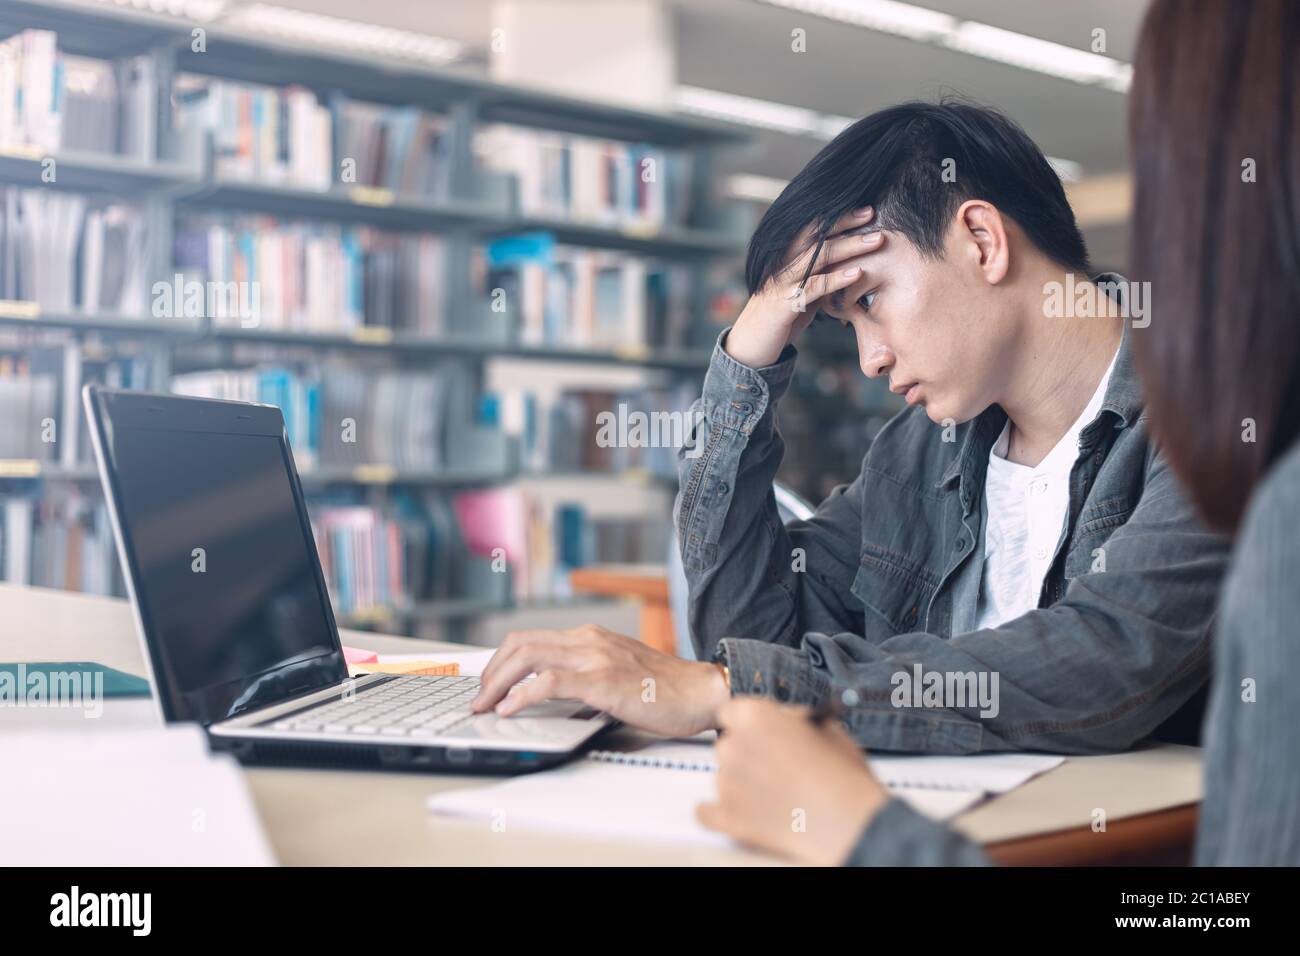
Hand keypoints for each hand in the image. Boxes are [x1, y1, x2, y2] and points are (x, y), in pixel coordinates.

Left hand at [470, 624, 730, 737]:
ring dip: (498, 683)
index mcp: (591, 637)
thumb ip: (588, 673)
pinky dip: (522, 695)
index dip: (501, 661)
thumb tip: (550, 691)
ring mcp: (595, 657)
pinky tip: (510, 710)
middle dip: (491, 672)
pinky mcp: (602, 681)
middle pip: (520, 644)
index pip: (530, 639)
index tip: (489, 684)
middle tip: (480, 697)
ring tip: (486, 705)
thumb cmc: (667, 689)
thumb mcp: (619, 670)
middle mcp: (588, 640)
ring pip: (528, 657)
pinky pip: (549, 683)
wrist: (702, 691)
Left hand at [697, 698, 887, 865]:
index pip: (732, 712)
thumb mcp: (824, 728)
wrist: (848, 822)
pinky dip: (720, 812)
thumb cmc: (842, 775)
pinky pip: (706, 812)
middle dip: (746, 755)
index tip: (761, 733)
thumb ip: (793, 720)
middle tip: (773, 768)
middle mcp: (733, 746)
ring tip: (776, 796)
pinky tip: (743, 811)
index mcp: (754, 716)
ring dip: (741, 784)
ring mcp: (726, 783)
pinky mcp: (726, 818)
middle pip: (727, 746)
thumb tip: (785, 721)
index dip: (748, 724)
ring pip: (723, 778)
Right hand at [725, 206, 885, 368]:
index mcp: (786, 257)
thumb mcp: (803, 292)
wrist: (752, 344)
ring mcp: (783, 282)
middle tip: (871, 213)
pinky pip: (815, 287)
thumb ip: (820, 276)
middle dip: (844, 222)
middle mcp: (782, 264)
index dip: (838, 217)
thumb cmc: (781, 317)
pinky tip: (857, 273)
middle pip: (815, 234)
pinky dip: (837, 278)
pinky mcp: (785, 303)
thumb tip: (849, 266)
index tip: (865, 210)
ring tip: (875, 241)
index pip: (812, 228)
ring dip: (849, 247)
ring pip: (819, 257)